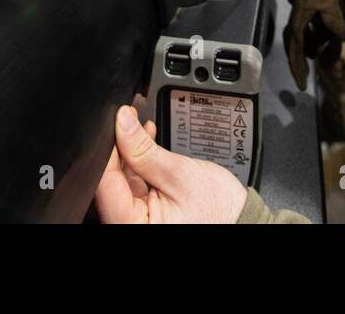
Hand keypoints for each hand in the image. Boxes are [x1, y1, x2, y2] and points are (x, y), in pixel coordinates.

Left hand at [95, 105, 247, 222]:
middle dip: (120, 148)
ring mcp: (134, 220)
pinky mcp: (141, 214)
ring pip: (119, 181)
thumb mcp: (179, 174)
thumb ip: (145, 150)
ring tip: (141, 128)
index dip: (110, 148)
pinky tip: (144, 145)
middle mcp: (128, 225)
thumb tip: (122, 123)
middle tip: (130, 120)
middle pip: (110, 181)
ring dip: (128, 153)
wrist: (239, 220)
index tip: (118, 121)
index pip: (106, 182)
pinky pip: (131, 186)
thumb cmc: (218, 210)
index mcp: (131, 225)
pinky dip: (136, 165)